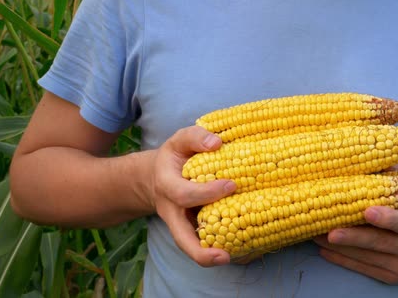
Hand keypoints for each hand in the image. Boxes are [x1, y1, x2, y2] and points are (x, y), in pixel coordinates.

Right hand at [147, 126, 236, 266]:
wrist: (158, 176)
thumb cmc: (175, 157)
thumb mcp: (180, 140)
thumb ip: (196, 137)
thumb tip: (217, 143)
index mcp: (168, 186)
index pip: (185, 194)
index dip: (208, 193)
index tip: (231, 184)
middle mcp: (172, 211)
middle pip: (181, 237)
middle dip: (200, 248)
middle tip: (225, 254)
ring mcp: (181, 224)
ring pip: (190, 247)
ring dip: (207, 258)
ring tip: (228, 259)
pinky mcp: (192, 230)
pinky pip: (202, 244)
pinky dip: (217, 250)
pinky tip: (239, 250)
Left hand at [314, 206, 397, 283]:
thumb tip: (379, 154)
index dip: (386, 218)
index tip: (366, 211)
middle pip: (380, 243)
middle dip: (352, 237)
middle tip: (328, 231)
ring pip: (367, 258)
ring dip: (340, 248)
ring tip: (316, 236)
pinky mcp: (394, 278)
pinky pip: (365, 269)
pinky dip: (344, 260)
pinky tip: (326, 251)